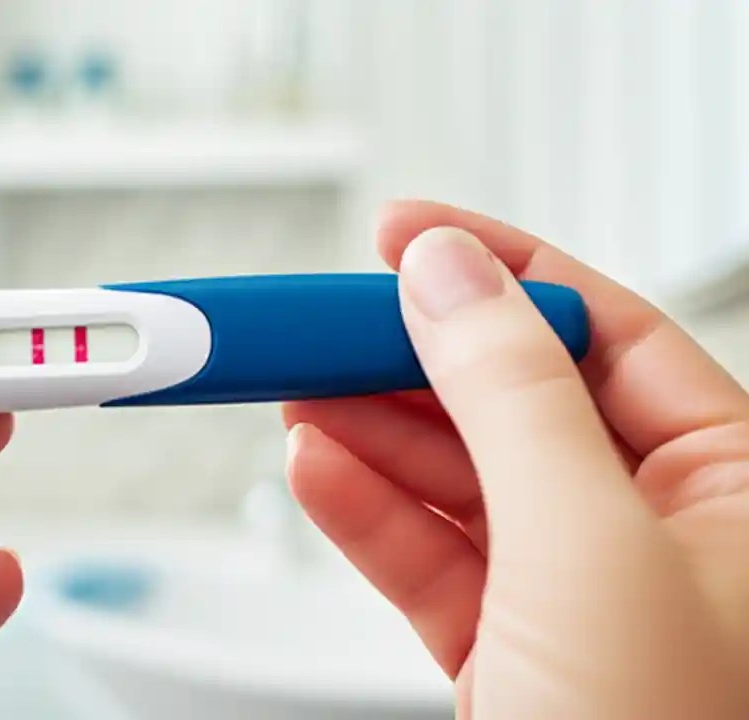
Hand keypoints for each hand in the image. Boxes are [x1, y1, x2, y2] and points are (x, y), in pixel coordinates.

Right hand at [285, 201, 748, 718]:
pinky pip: (429, 557)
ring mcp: (579, 597)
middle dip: (406, 357)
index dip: (499, 271)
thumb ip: (512, 395)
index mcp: (738, 487)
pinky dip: (364, 512)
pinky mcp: (510, 655)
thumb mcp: (589, 546)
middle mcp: (664, 534)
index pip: (606, 332)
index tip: (402, 238)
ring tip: (290, 386)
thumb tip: (448, 278)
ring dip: (369, 429)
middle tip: (316, 321)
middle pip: (514, 398)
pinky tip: (316, 470)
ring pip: (458, 477)